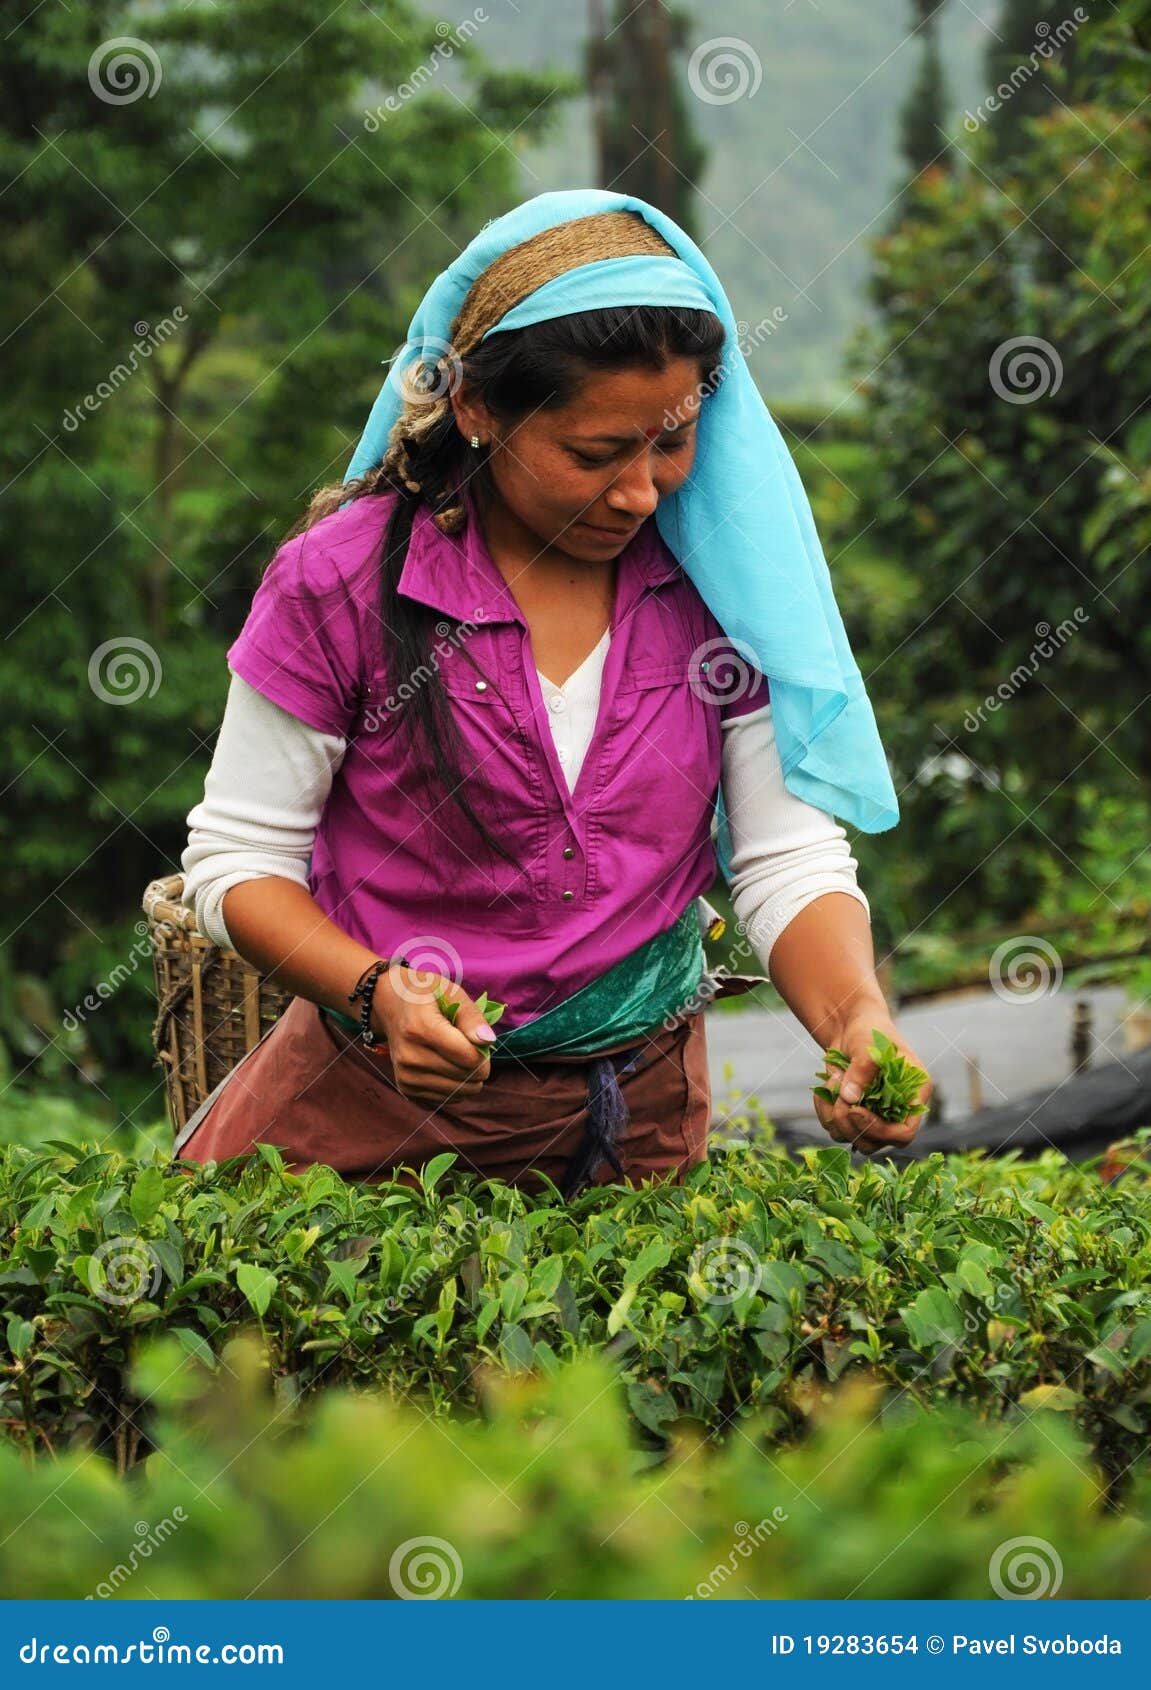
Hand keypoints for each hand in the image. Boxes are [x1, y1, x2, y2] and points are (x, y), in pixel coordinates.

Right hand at [371, 965, 495, 1106]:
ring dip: (468, 1079)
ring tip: (459, 1057)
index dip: (484, 1053)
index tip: (481, 1042)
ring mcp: (406, 1076)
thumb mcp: (451, 992)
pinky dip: (455, 1086)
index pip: (468, 1057)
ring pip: (458, 1092)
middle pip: (464, 1077)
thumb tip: (488, 1042)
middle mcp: (410, 1057)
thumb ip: (472, 1017)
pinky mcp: (406, 1089)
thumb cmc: (425, 995)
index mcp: (421, 1029)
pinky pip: (446, 1099)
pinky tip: (448, 1068)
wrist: (390, 1005)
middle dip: (478, 1066)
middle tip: (470, 1048)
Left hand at [811, 1010, 931, 1154]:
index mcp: (913, 1095)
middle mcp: (897, 1111)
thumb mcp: (868, 1044)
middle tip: (838, 1097)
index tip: (855, 1111)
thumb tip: (850, 1099)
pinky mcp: (854, 1115)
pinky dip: (825, 1111)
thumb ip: (862, 1069)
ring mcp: (875, 1116)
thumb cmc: (868, 1031)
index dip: (880, 1131)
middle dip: (851, 1124)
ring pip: (852, 1139)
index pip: (904, 1132)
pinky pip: (835, 1129)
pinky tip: (827, 1086)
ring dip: (835, 1115)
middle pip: (876, 1143)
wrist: (850, 1026)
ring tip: (833, 1081)